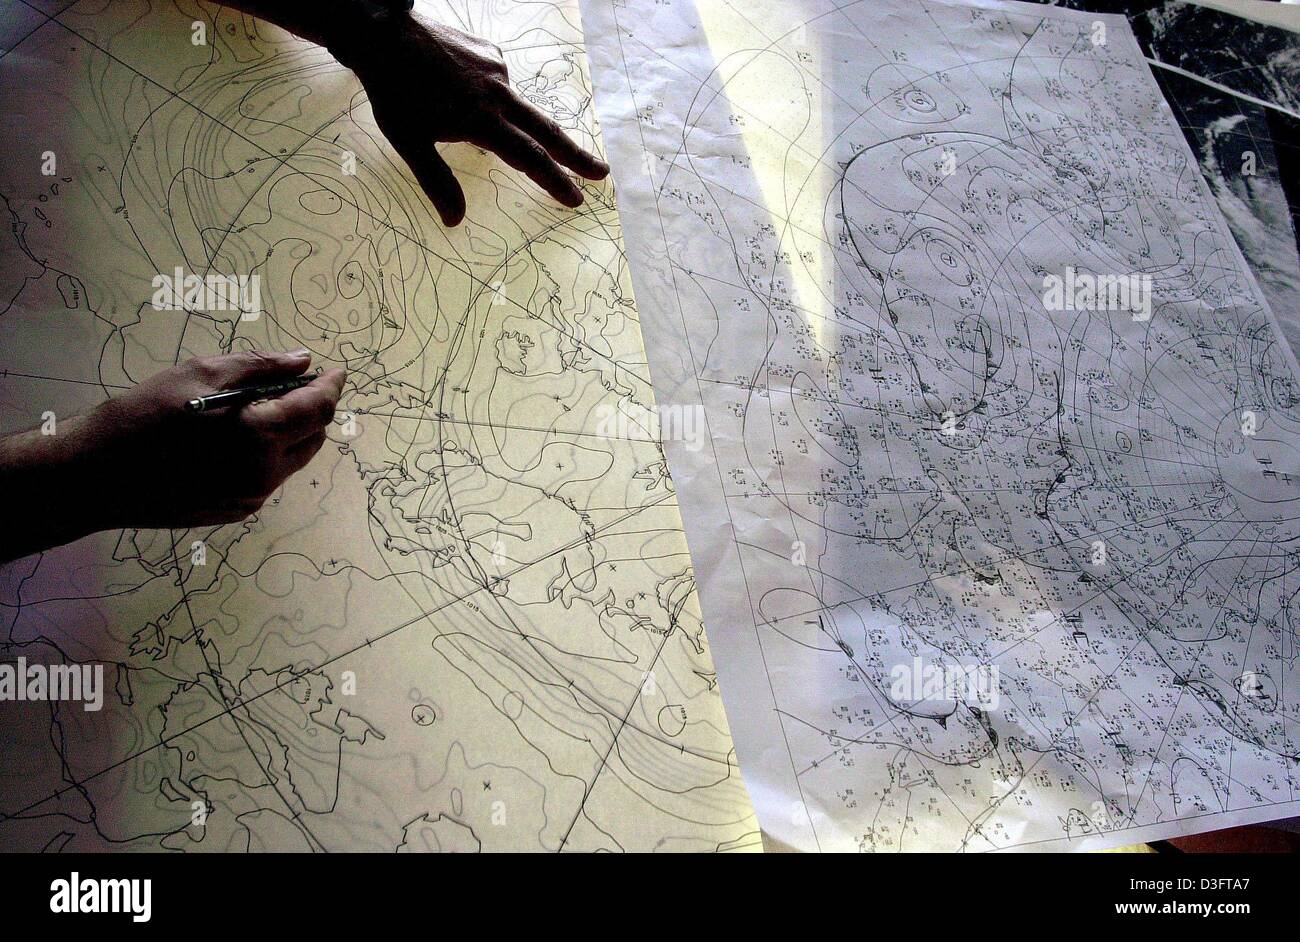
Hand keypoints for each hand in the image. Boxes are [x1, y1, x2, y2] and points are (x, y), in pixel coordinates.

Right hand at [79, 351, 346, 528]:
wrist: (96, 475)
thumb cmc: (144, 415)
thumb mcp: (201, 373)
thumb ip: (260, 366)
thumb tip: (303, 361)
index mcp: (260, 435)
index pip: (319, 409)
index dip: (332, 386)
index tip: (335, 371)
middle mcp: (264, 473)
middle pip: (313, 437)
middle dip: (310, 410)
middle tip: (289, 387)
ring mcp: (251, 497)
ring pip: (292, 460)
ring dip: (288, 434)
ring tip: (256, 411)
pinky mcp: (236, 511)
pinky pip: (267, 478)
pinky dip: (265, 455)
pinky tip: (231, 441)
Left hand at [332, 11, 609, 225]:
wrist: (384, 33)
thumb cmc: (394, 93)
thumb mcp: (409, 142)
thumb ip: (437, 181)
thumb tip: (454, 221)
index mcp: (482, 121)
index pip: (529, 158)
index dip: (555, 181)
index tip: (576, 198)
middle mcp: (498, 95)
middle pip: (546, 131)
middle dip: (576, 155)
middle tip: (602, 173)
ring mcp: (496, 71)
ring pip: (522, 108)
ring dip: (530, 127)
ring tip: (498, 127)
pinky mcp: (489, 54)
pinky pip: (501, 84)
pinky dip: (496, 99)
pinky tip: (469, 95)